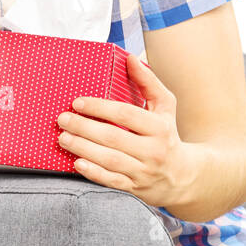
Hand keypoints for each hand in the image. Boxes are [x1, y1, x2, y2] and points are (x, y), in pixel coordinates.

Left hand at [54, 52, 195, 208]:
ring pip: (110, 160)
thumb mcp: (165, 107)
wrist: (182, 175)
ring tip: (63, 138)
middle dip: (84, 128)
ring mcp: (144, 171)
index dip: (100, 107)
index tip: (77, 102)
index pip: (126, 114)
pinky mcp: (135, 187)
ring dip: (83, 148)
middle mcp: (153, 150)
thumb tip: (130, 58)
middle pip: (114, 137)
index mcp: (160, 127)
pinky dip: (93, 173)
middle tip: (63, 119)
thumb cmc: (167, 134)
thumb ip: (148, 82)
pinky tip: (77, 163)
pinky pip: (111, 181)